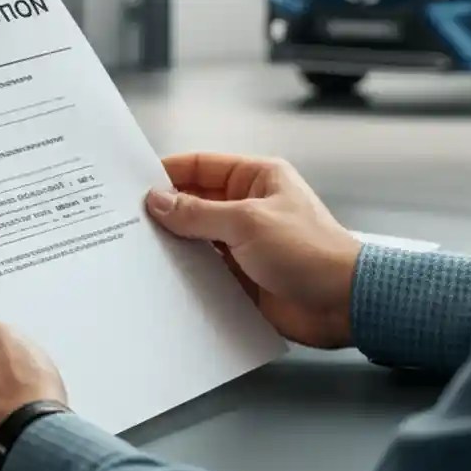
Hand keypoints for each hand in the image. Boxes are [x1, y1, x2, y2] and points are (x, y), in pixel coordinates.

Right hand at [146, 153, 361, 348]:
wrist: (343, 304)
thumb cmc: (310, 251)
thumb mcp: (247, 223)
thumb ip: (198, 213)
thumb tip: (158, 200)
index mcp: (257, 178)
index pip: (201, 166)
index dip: (168, 173)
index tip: (133, 185)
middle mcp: (248, 206)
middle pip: (194, 203)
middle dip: (165, 212)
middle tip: (127, 222)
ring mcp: (244, 243)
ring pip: (197, 238)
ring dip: (174, 245)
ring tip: (137, 252)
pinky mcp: (242, 276)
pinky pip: (206, 270)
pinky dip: (186, 273)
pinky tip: (162, 279)